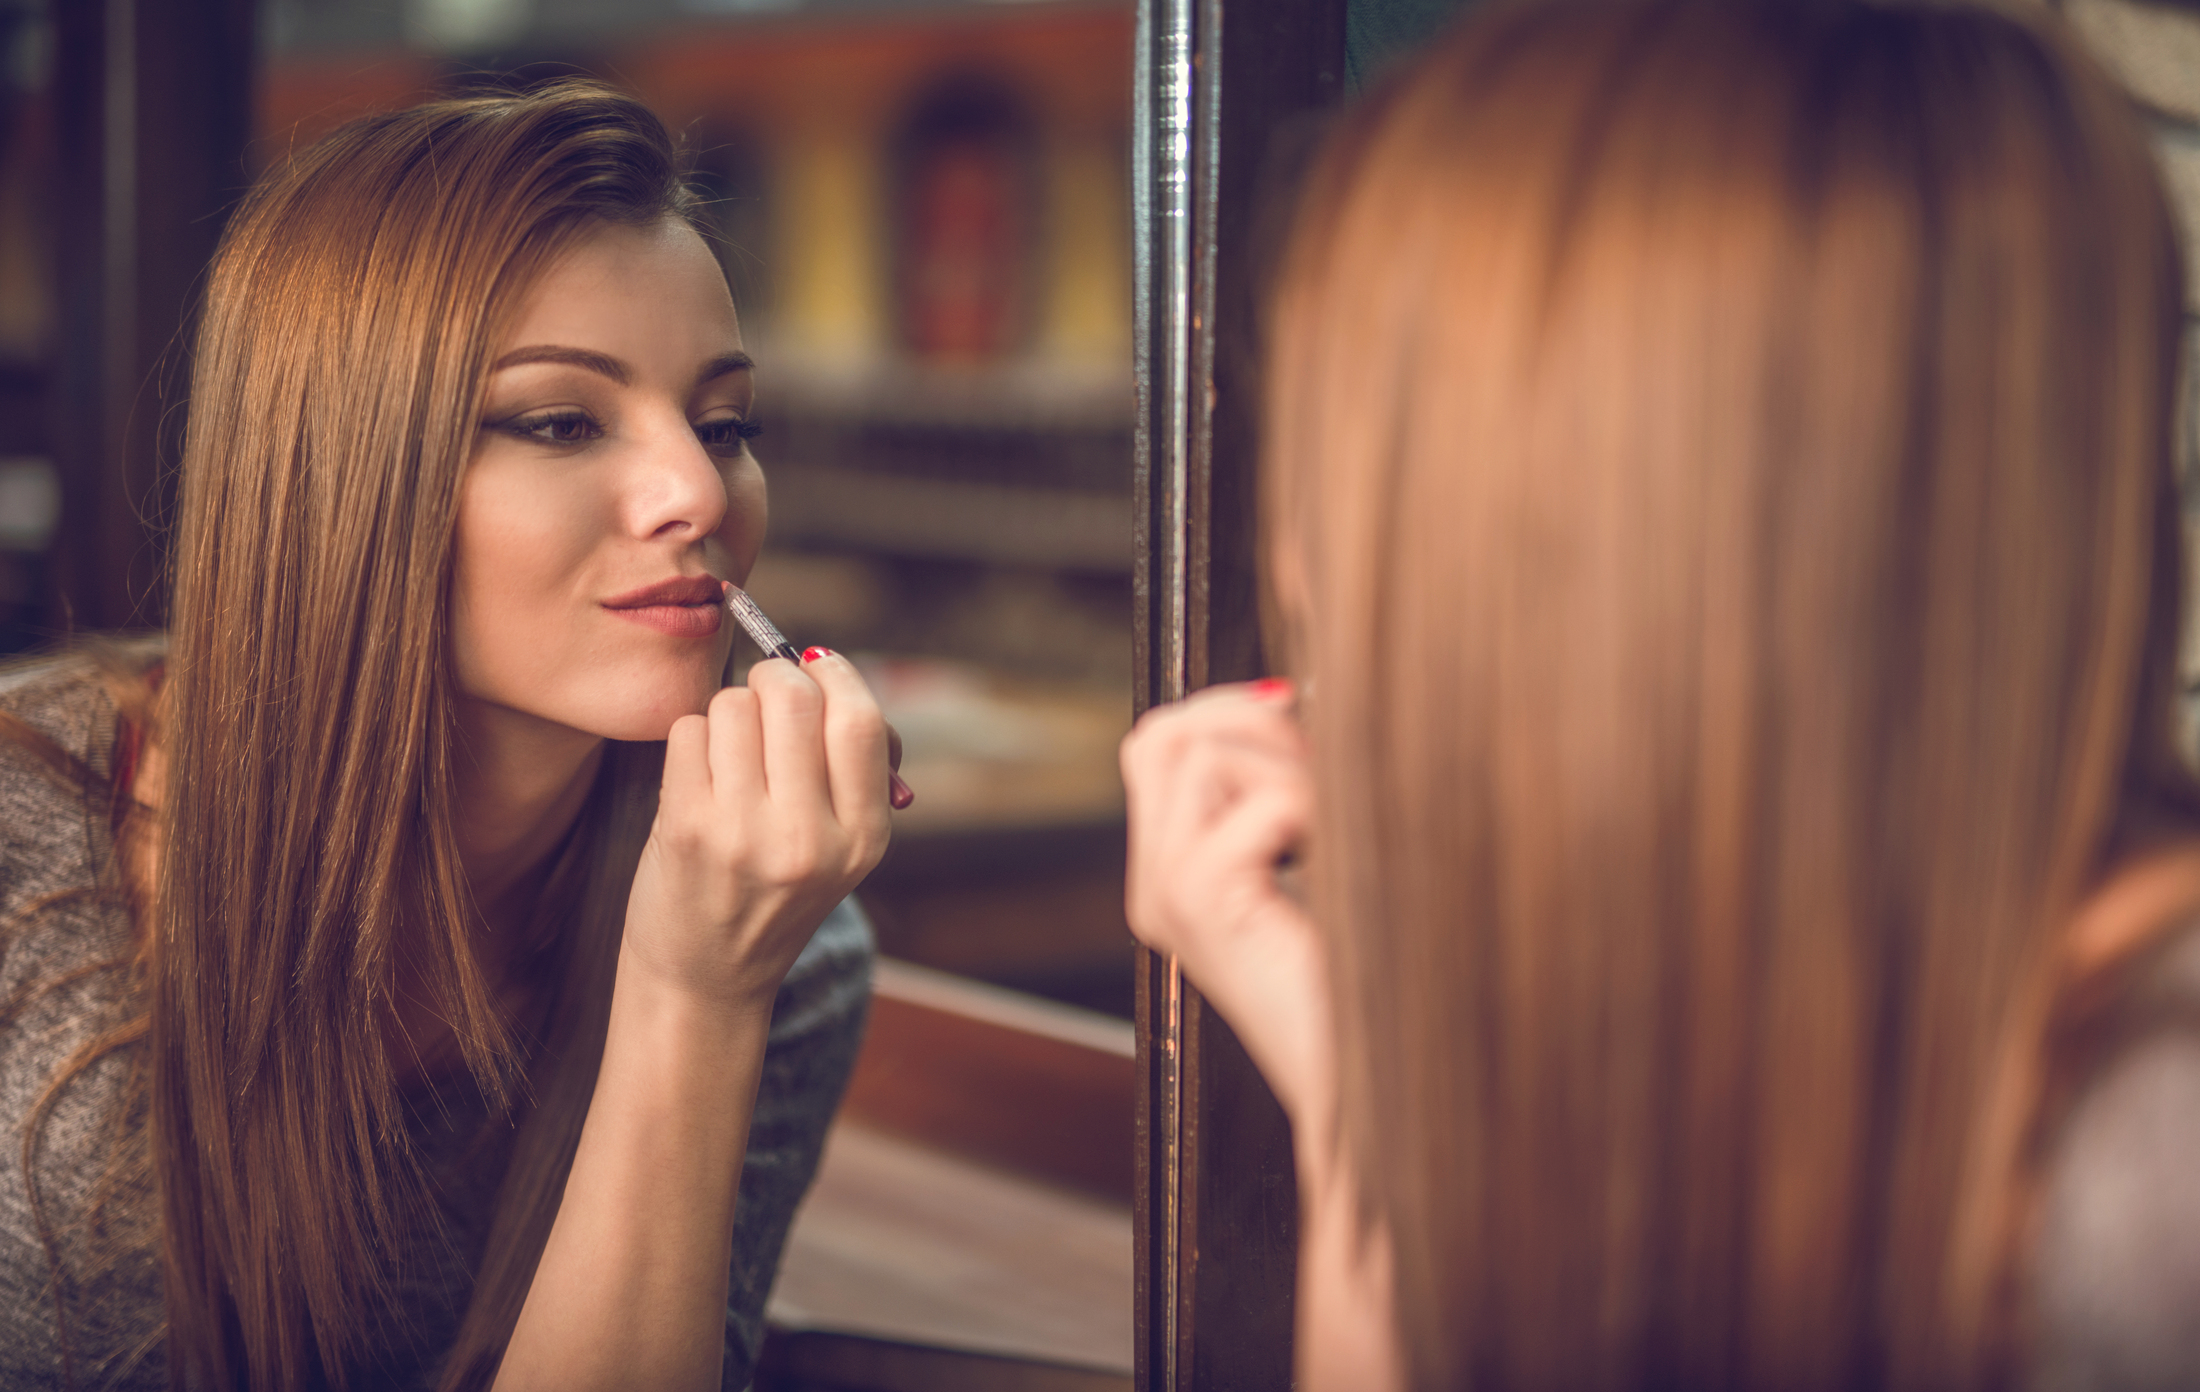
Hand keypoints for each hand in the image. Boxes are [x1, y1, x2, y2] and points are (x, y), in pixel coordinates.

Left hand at [624, 651, 892, 1013]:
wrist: (706, 979)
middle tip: (764, 694)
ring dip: (728, 711)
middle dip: (774, 678)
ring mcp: (747, 835)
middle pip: (795, 698)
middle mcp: (812, 840)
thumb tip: (825, 671)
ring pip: (735, 706)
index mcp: (864, 839)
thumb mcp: (839, 848)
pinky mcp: (688, 829)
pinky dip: (691, 737)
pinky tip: (698, 776)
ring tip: (729, 753)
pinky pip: (688, 731)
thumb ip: (848, 769)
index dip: (837, 675)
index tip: (817, 668)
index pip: (862, 721)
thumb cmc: (771, 893)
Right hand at [1120, 680, 1333, 1129]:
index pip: (1156, 746)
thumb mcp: (1309, 869)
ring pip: (1204, 759)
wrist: (1359, 1080)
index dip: (1218, 709)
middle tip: (1316, 767)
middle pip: (1161, 738)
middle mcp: (1155, 885)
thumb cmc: (1356, 978)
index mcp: (1171, 876)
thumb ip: (1280, 800)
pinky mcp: (1202, 900)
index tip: (1291, 712)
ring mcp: (1169, 895)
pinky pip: (1260, 805)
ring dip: (1289, 771)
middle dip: (1245, 722)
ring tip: (1332, 829)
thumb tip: (1289, 706)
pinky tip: (1335, 856)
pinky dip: (1311, 813)